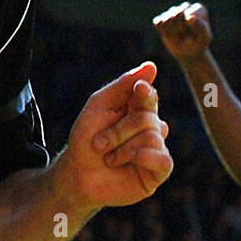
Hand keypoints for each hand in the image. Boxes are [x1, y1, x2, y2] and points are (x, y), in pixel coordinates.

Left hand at [58, 62, 171, 209]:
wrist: (76, 174)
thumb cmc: (86, 139)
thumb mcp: (100, 105)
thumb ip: (124, 84)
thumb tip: (151, 66)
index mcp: (138, 110)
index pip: (149, 95)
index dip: (144, 92)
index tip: (139, 89)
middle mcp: (151, 128)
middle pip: (147, 117)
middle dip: (118, 130)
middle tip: (99, 143)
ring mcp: (156, 149)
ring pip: (152, 136)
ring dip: (122, 148)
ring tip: (108, 157)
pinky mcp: (158, 172)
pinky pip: (164, 160)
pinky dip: (144, 157)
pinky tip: (129, 160)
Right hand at [153, 2, 212, 61]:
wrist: (190, 53)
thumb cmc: (199, 43)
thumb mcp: (204, 38)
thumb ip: (200, 27)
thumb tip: (190, 17)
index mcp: (198, 9)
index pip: (190, 13)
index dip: (191, 28)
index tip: (195, 36)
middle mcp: (185, 7)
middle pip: (178, 13)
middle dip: (181, 29)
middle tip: (187, 39)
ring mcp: (172, 12)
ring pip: (167, 18)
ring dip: (172, 32)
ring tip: (179, 39)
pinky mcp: (162, 20)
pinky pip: (158, 22)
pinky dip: (163, 31)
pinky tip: (169, 36)